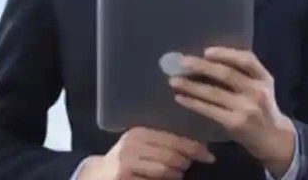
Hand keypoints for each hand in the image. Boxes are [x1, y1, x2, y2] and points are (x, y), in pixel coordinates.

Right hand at [81, 127, 214, 179]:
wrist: (98, 175)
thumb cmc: (126, 158)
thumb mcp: (140, 144)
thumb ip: (163, 142)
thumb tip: (199, 145)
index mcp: (139, 132)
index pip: (173, 139)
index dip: (194, 147)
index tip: (209, 155)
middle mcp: (132, 145)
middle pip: (171, 155)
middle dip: (185, 162)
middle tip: (188, 165)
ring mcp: (127, 163)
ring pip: (164, 170)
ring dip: (176, 175)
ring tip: (177, 174)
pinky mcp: (123, 177)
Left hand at [170, 48, 296, 176]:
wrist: (273, 138)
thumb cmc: (262, 108)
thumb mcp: (261, 87)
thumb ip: (244, 75)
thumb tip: (207, 61)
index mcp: (264, 78)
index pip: (247, 59)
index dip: (226, 53)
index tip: (206, 51)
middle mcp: (257, 90)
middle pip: (227, 74)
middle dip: (202, 66)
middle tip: (182, 62)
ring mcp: (246, 108)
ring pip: (214, 92)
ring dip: (191, 85)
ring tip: (174, 81)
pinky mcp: (235, 123)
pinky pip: (209, 110)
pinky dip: (193, 103)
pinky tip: (180, 98)